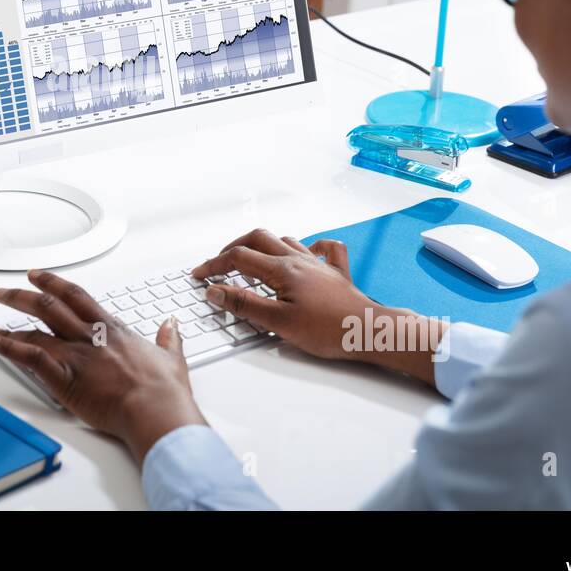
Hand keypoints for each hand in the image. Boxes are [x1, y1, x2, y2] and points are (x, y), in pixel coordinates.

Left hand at [0, 269, 207, 462]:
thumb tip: (172, 324)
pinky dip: (9, 348)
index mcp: (112, 329)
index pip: (76, 296)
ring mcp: (76, 355)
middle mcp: (90, 336)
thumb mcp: (171, 356)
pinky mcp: (65, 377)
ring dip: (9, 324)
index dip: (54, 283)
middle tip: (5, 292)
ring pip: (35, 329)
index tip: (38, 276)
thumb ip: (168, 337)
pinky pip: (30, 356)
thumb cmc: (163, 389)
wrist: (154, 408)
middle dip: (22, 296)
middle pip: (48, 305)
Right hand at [191, 229, 443, 385]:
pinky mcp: (337, 273)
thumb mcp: (279, 323)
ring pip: (286, 240)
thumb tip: (216, 291)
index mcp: (283, 270)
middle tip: (219, 263)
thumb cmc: (329, 330)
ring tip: (252, 260)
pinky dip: (310, 246)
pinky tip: (305, 253)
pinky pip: (324, 248)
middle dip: (234, 247)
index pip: (238, 258)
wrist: (370, 331)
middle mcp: (300, 259)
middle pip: (258, 238)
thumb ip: (245, 305)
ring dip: (264, 245)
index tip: (199, 275)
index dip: (214, 265)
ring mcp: (319, 263)